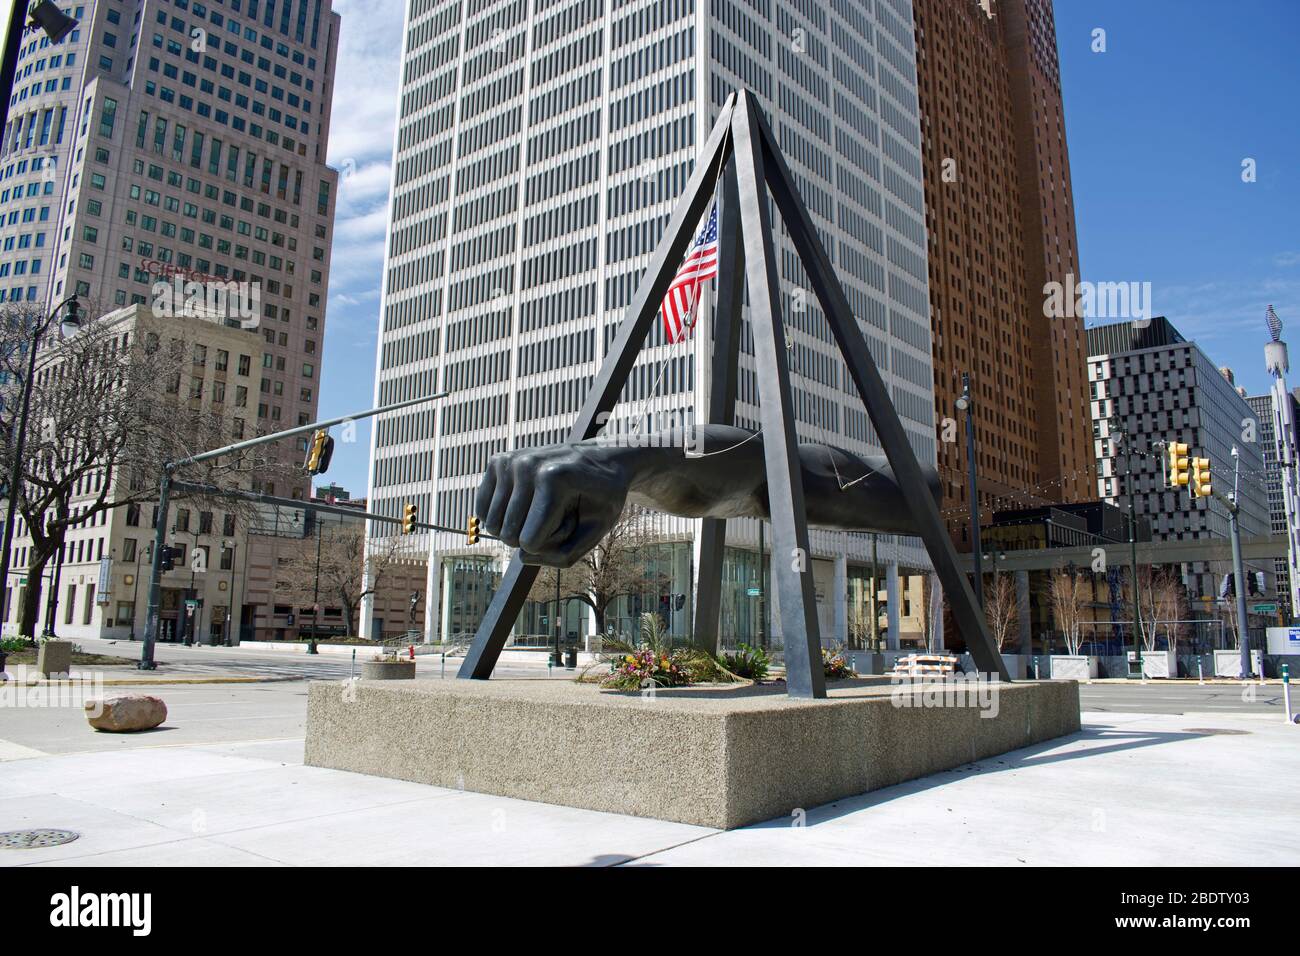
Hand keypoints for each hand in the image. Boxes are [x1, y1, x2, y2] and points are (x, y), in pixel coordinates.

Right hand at [475, 444, 629, 566]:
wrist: (602, 458)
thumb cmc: (603, 496)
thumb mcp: (598, 531)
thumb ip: (565, 556)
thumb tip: (522, 556)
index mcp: (554, 479)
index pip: (529, 542)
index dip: (553, 542)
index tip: (574, 517)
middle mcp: (527, 465)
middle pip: (509, 536)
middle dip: (535, 535)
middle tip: (560, 511)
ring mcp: (510, 461)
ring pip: (493, 526)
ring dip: (520, 525)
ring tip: (545, 504)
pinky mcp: (497, 461)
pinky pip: (482, 510)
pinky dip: (502, 516)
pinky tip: (525, 502)